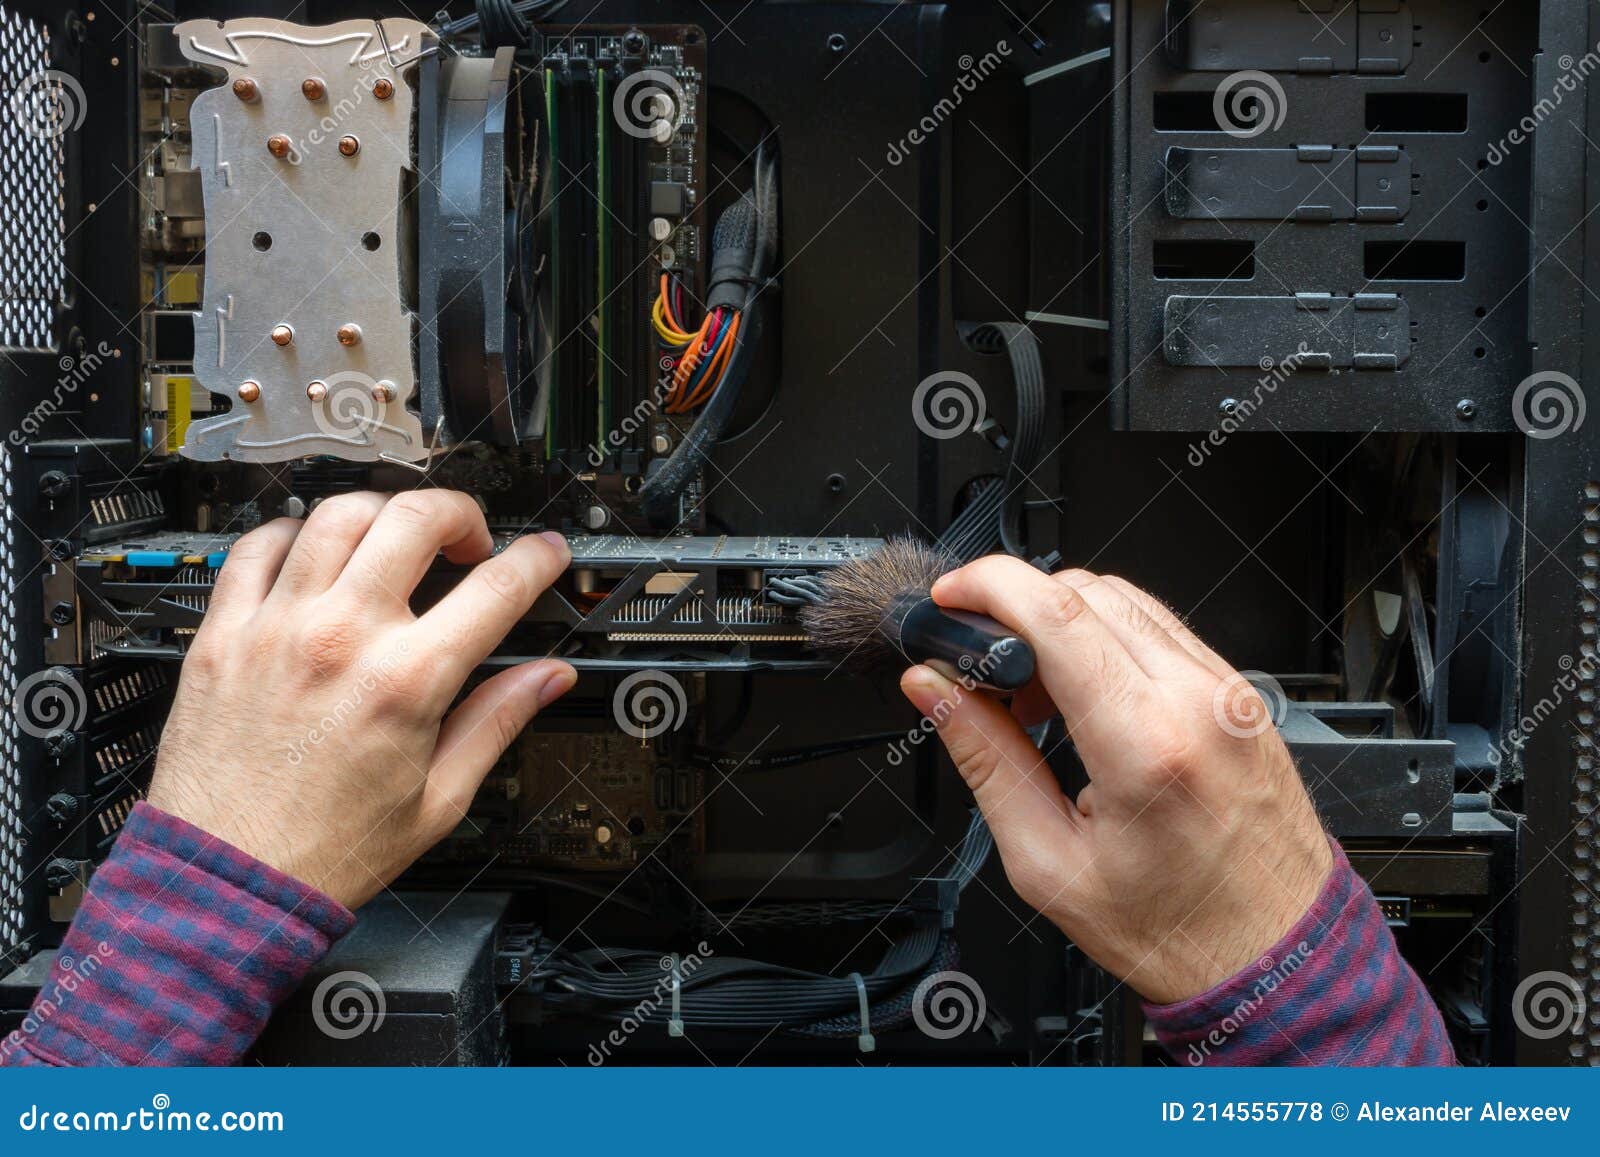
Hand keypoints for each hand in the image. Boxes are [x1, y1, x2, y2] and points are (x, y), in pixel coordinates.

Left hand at [147, 490, 575, 908]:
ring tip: (394, 542)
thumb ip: (496, 722)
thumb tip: (546, 678)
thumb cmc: (326, 850)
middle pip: (415, 519)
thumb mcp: (440, 800)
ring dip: (382, 514)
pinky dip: (295, 534)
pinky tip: (315, 557)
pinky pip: (257, 545)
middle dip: (460, 515)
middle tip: (467, 543)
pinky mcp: (224, 634)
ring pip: (337, 515)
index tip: (542, 554)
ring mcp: (277, 628)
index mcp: (406, 683)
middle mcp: (341, 639)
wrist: (227, 882)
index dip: (535, 560)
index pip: (496, 587)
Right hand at [898, 559, 1331, 1004]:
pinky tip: (1079, 693)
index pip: (1057, 614)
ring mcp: (1227, 692)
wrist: (1275, 955)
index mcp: (1145, 746)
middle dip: (1014, 605)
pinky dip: (1103, 639)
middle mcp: (1197, 702)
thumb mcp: (1047, 862)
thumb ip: (984, 760)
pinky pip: (1159, 628)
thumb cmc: (1176, 929)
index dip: (989, 585)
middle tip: (977, 662)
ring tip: (1028, 693)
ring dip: (1058, 621)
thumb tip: (934, 690)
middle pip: (1085, 592)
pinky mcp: (1239, 694)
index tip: (951, 595)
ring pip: (1123, 599)